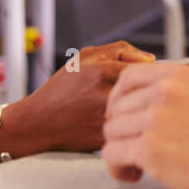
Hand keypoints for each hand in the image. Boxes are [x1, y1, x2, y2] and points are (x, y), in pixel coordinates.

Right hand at [13, 41, 153, 152]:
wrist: (37, 123)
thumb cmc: (62, 88)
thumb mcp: (84, 58)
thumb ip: (119, 50)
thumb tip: (151, 58)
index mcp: (102, 71)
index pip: (144, 69)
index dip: (144, 74)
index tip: (138, 78)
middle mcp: (106, 95)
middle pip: (145, 91)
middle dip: (144, 92)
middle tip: (134, 95)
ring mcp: (107, 120)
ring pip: (140, 111)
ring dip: (139, 109)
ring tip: (125, 109)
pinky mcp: (107, 139)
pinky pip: (129, 129)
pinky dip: (130, 126)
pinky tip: (119, 123)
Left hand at [102, 62, 188, 188]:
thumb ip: (172, 94)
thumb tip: (133, 104)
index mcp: (179, 75)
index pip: (127, 77)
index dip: (118, 99)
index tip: (122, 118)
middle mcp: (166, 91)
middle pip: (116, 107)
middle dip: (120, 131)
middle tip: (134, 149)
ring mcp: (157, 118)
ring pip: (111, 132)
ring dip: (120, 151)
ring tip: (139, 165)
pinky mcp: (151, 148)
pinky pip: (112, 155)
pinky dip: (118, 168)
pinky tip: (135, 175)